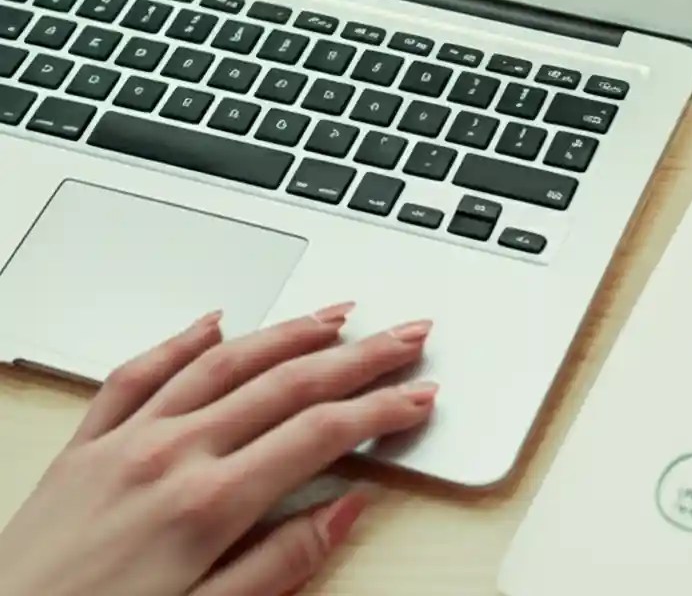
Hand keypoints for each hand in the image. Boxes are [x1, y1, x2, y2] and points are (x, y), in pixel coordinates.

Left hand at [0, 303, 437, 595]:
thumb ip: (283, 562)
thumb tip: (347, 507)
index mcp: (207, 503)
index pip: (320, 433)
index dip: (382, 409)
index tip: (421, 395)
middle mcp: (170, 454)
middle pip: (286, 383)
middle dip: (360, 354)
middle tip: (408, 334)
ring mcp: (124, 441)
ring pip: (223, 362)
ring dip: (290, 332)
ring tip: (339, 313)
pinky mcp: (86, 444)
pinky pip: (138, 372)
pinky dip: (183, 340)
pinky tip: (216, 321)